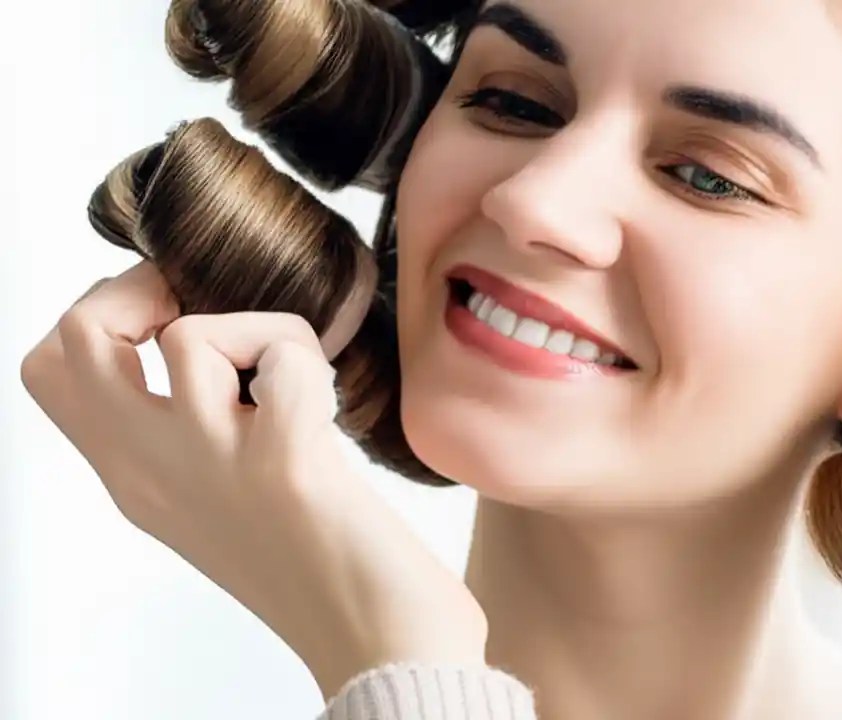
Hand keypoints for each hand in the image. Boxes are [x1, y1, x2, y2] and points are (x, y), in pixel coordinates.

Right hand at [20, 260, 487, 701]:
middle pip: (78, 336)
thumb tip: (197, 345)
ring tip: (294, 382)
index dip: (105, 316)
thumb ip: (187, 429)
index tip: (169, 318)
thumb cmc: (319, 563)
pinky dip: (308, 358)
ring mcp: (211, 468)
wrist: (379, 641)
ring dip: (256, 331)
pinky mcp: (282, 467)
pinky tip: (328, 408)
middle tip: (212, 316)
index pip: (51, 368)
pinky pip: (280, 357)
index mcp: (133, 477)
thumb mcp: (216, 495)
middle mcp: (151, 472)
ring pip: (185, 338)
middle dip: (143, 290)